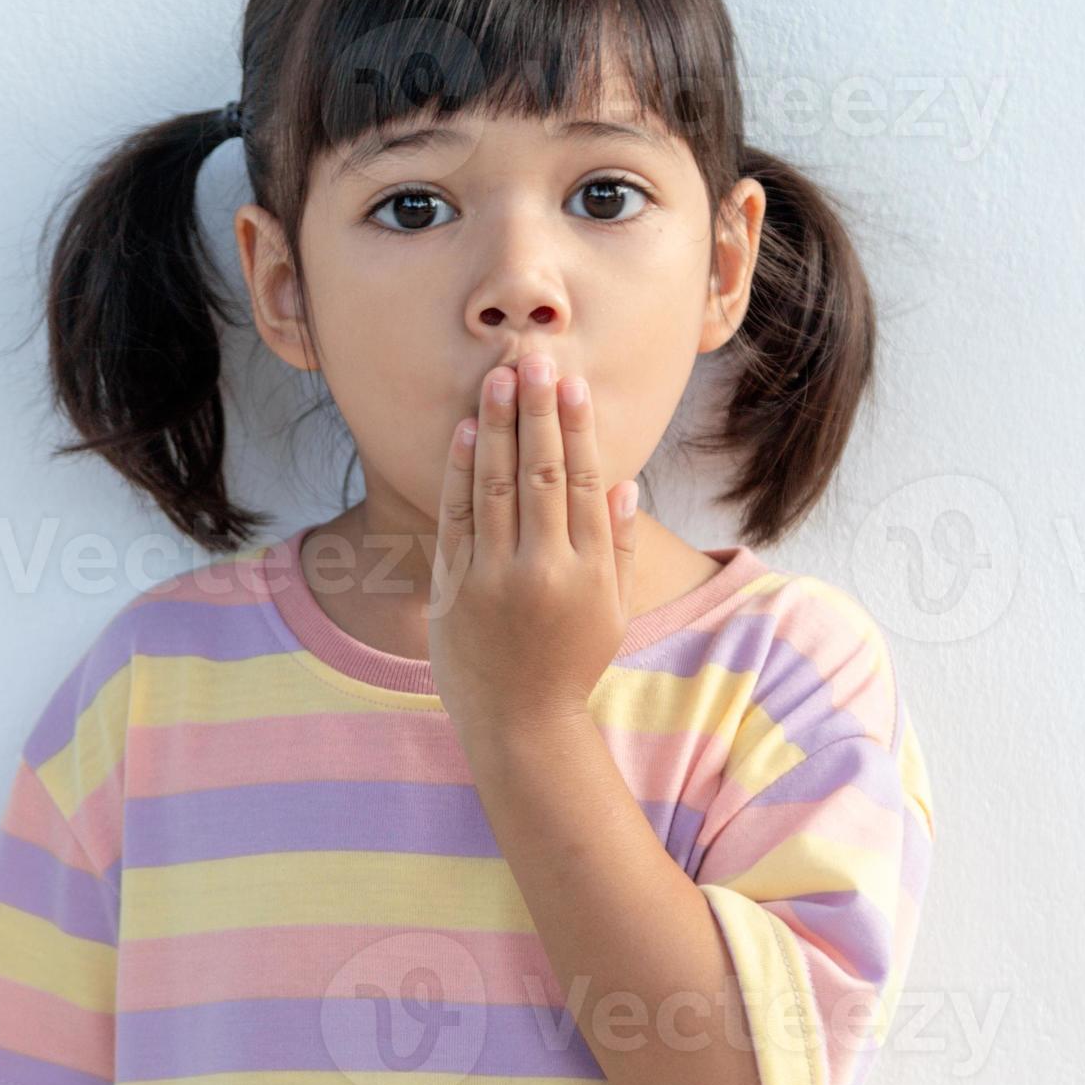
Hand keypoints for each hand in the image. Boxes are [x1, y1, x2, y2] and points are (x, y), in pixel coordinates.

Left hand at [427, 349, 640, 735]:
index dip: (579, 430)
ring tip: (496, 378)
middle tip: (532, 359)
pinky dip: (459, 471)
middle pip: (542, 474)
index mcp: (591, 572)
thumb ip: (621, 547)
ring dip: (495, 427)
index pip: (587, 484)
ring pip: (497, 487)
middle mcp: (545, 569)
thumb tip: (626, 483)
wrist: (519, 724)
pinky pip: (457, 517)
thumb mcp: (614, 611)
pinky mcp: (457, 587)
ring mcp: (497, 577)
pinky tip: (464, 431)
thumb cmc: (571, 663)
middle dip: (536, 413)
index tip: (573, 384)